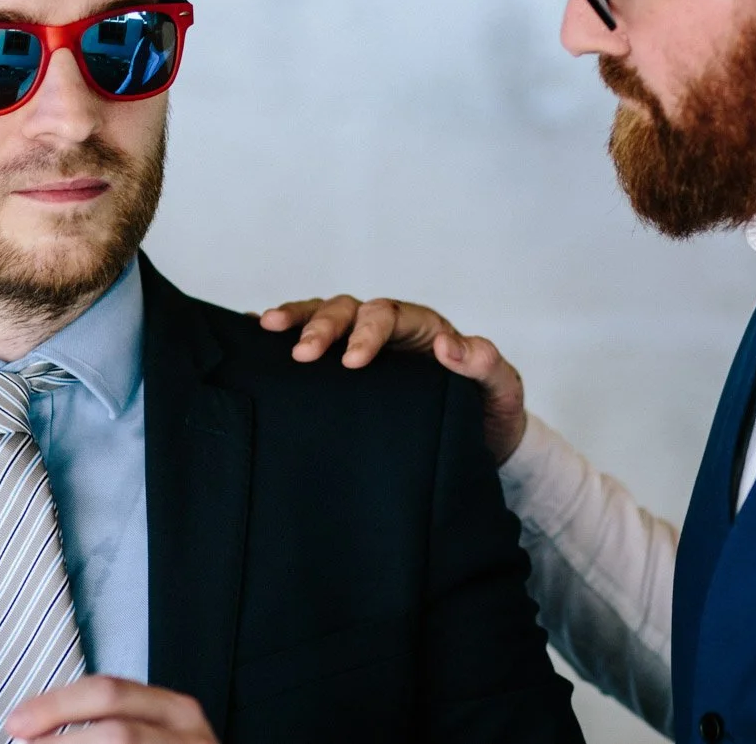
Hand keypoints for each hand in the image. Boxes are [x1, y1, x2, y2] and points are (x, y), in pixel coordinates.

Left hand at [5, 675, 215, 742]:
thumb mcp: (156, 736)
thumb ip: (113, 725)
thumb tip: (39, 730)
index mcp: (176, 711)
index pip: (110, 692)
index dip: (57, 705)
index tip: (18, 721)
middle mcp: (187, 737)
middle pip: (115, 728)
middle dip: (60, 731)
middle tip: (21, 741)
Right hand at [258, 296, 527, 462]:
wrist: (481, 444)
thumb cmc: (490, 414)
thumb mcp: (501, 391)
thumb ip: (485, 366)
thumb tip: (450, 345)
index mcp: (423, 329)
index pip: (389, 317)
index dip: (368, 333)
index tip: (352, 362)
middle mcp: (390, 330)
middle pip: (350, 310)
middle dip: (324, 326)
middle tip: (302, 353)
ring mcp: (365, 345)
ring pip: (327, 315)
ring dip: (298, 319)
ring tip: (266, 326)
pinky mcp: (345, 370)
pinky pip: (314, 339)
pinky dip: (287, 333)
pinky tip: (254, 335)